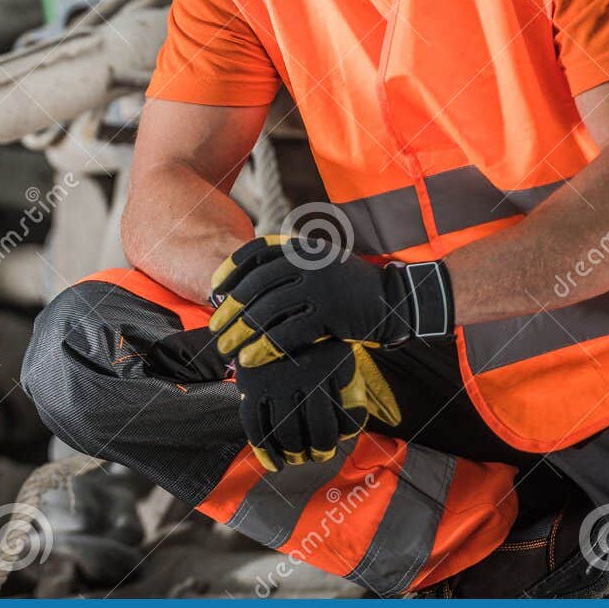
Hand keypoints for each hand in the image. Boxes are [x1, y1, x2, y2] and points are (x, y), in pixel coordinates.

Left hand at [208, 235, 453, 366]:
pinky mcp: (331, 313)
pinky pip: (288, 333)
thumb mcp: (319, 264)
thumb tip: (242, 285)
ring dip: (242, 332)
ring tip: (227, 348)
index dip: (230, 270)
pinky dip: (265, 347)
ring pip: (268, 311)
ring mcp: (320, 287)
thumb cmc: (348, 287)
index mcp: (302, 247)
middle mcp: (308, 263)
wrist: (394, 301)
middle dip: (230, 308)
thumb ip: (288, 266)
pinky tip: (251, 359)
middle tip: (214, 327)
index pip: (255, 252)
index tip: (214, 289)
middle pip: (256, 285)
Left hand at [235, 339, 400, 470]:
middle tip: (303, 458)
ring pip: (319, 431)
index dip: (266, 454)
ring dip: (321, 448)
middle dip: (296, 453)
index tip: (276, 467)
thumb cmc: (276, 342)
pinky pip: (345, 414)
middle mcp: (279, 383)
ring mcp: (309, 379)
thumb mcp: (259, 365)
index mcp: (253, 382)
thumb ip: (257, 396)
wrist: (301, 305)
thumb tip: (262, 441)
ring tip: (321, 452)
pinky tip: (344, 432)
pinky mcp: (334, 372)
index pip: (257, 430)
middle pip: (289, 436)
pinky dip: (347, 429)